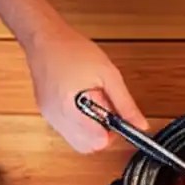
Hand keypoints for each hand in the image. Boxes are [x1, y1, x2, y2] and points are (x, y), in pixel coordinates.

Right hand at [22, 24, 147, 153]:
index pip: (99, 142)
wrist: (45, 38)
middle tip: (106, 110)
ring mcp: (50, 117)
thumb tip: (140, 125)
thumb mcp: (109, 75)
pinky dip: (80, 124)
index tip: (116, 118)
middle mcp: (58, 117)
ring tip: (93, 103)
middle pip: (89, 146)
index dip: (112, 133)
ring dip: (91, 130)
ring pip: (78, 142)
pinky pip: (68, 131)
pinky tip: (83, 104)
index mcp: (72, 108)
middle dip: (103, 133)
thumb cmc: (72, 50)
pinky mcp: (47, 114)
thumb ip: (126, 104)